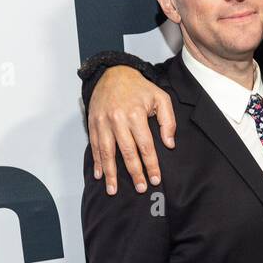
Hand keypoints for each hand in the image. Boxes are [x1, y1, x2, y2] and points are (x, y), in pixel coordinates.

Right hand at [89, 66, 176, 193]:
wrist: (113, 73)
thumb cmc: (139, 88)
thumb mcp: (161, 98)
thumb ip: (168, 121)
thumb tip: (169, 144)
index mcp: (136, 114)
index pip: (145, 146)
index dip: (151, 165)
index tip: (155, 179)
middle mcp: (118, 119)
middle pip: (127, 152)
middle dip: (134, 173)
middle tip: (140, 189)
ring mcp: (103, 122)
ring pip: (107, 152)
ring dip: (111, 173)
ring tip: (113, 190)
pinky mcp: (93, 123)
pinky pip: (95, 146)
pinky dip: (97, 162)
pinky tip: (100, 175)